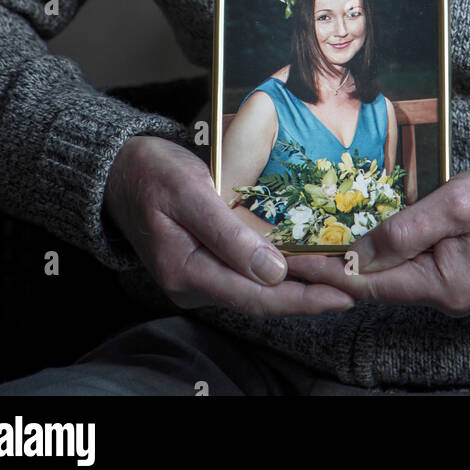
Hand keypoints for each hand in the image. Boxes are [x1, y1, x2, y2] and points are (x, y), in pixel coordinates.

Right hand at [103, 135, 354, 317]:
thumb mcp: (191, 192)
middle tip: (351, 289)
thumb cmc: (152, 172)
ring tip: (336, 278)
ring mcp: (195, 276)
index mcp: (185, 270)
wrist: (118, 169)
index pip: (254, 296)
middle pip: (258, 299)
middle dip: (307, 297)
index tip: (341, 295)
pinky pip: (243, 275)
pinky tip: (301, 264)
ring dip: (295, 286)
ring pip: (253, 290)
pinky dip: (275, 271)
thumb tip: (273, 272)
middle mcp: (190, 283)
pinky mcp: (201, 263)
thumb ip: (228, 234)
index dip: (301, 298)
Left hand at [287, 165, 469, 316]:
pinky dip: (382, 253)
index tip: (293, 260)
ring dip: (357, 259)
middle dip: (336, 267)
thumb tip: (358, 253)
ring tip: (316, 244)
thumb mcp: (451, 206)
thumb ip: (403, 230)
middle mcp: (444, 295)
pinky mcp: (455, 270)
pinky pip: (409, 264)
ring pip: (392, 274)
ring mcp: (450, 285)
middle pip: (377, 282)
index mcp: (442, 285)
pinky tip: (360, 241)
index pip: (370, 283)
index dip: (329, 271)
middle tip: (293, 251)